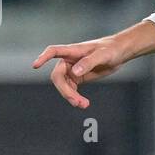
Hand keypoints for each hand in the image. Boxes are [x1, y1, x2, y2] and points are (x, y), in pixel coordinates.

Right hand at [32, 19, 154, 108]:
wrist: (119, 53)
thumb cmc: (111, 49)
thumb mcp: (103, 55)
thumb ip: (89, 62)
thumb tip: (75, 72)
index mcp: (73, 51)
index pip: (54, 51)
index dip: (43, 57)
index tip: (35, 66)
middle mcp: (69, 60)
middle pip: (58, 76)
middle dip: (65, 90)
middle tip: (77, 102)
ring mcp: (73, 70)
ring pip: (64, 86)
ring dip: (71, 96)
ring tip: (84, 105)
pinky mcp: (78, 78)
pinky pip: (71, 89)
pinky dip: (75, 97)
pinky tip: (84, 104)